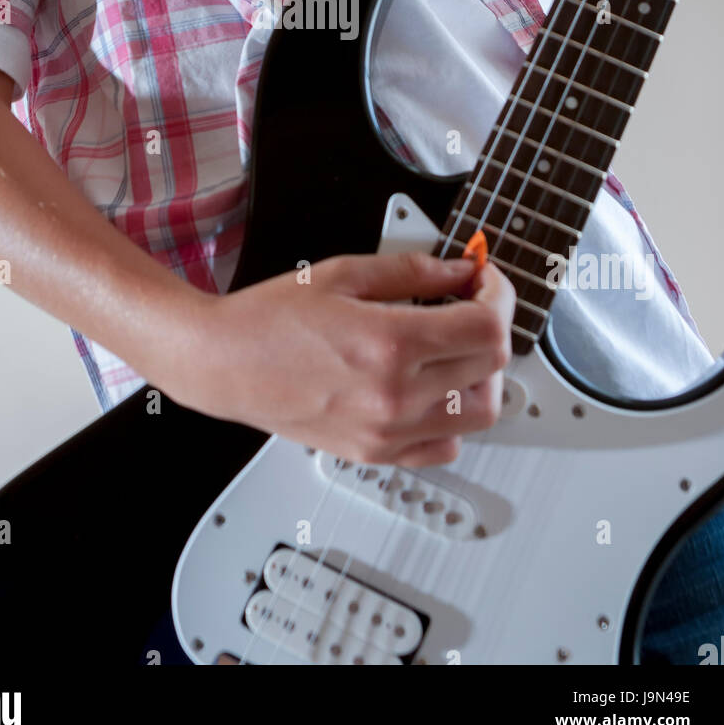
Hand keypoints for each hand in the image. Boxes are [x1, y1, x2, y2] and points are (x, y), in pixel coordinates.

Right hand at [176, 250, 515, 467]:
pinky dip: (454, 418)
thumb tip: (459, 271)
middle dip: (492, 326)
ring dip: (482, 376)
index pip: (487, 327)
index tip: (485, 280)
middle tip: (472, 303)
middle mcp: (395, 395)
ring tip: (457, 348)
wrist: (225, 362)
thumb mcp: (344, 273)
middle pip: (492, 368)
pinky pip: (445, 446)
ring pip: (480, 414)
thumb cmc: (270, 318)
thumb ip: (412, 271)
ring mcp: (387, 431)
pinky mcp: (375, 453)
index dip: (499, 295)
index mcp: (390, 343)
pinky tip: (433, 388)